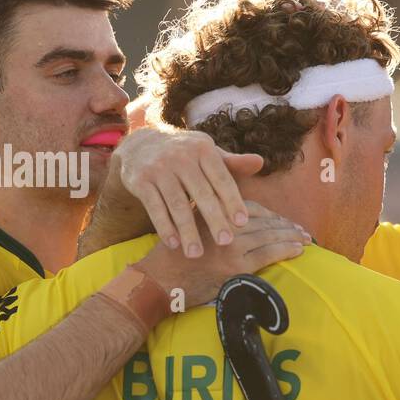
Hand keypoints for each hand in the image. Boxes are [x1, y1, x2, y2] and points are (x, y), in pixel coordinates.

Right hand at [114, 127, 264, 256]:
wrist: (140, 144)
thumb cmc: (186, 155)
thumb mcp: (207, 154)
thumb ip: (232, 163)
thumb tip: (259, 162)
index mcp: (203, 149)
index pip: (222, 178)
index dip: (232, 201)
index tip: (242, 223)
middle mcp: (181, 156)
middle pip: (201, 194)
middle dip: (214, 220)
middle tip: (226, 243)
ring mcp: (159, 168)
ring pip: (177, 205)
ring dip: (188, 231)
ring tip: (196, 254)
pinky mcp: (139, 180)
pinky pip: (154, 208)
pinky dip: (164, 227)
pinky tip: (174, 244)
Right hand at [136, 200, 309, 305]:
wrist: (156, 281)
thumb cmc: (171, 257)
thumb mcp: (187, 226)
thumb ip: (210, 217)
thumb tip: (235, 218)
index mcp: (210, 211)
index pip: (249, 208)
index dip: (270, 214)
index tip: (282, 220)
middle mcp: (221, 224)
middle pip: (263, 221)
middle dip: (285, 226)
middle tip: (302, 230)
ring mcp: (229, 246)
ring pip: (268, 236)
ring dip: (290, 236)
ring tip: (305, 239)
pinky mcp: (234, 267)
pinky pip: (268, 254)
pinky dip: (286, 251)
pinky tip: (298, 250)